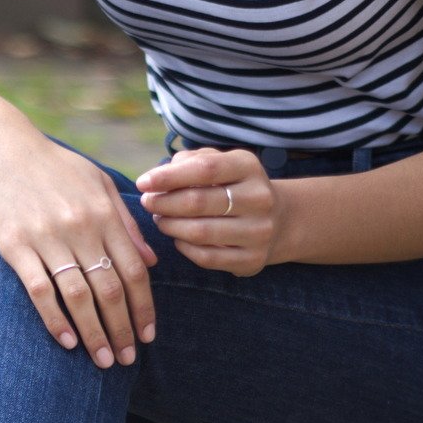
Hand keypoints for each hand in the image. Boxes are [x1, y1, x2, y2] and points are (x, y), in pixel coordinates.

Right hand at [0, 123, 157, 366]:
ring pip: (78, 296)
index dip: (144, 307)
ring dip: (93, 333)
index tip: (148, 335)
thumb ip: (126, 222)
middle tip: (128, 359)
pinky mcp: (15, 245)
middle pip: (109, 289)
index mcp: (104, 214)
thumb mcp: (98, 183)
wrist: (1, 146)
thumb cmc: (54, 166)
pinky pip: (40, 290)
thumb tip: (151, 261)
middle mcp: (80, 228)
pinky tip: (66, 341)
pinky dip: (55, 319)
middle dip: (122, 329)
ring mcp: (47, 237)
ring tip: (103, 360)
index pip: (134, 270)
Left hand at [136, 148, 284, 276]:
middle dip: (164, 203)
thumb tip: (156, 179)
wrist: (279, 220)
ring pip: (200, 232)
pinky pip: (206, 257)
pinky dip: (184, 248)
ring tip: (159, 219)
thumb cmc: (233, 186)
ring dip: (170, 226)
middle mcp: (259, 198)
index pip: (204, 169)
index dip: (168, 177)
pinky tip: (177, 239)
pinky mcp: (252, 259)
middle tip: (147, 202)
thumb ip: (189, 162)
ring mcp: (259, 231)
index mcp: (248, 167)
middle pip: (198, 202)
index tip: (142, 183)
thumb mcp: (219, 164)